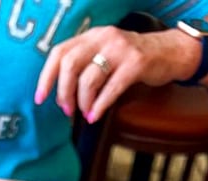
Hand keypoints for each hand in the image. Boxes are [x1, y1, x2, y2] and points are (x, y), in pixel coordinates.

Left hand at [34, 26, 200, 122]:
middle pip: (70, 65)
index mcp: (91, 36)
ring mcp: (120, 49)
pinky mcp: (136, 63)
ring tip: (85, 114)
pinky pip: (111, 88)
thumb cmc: (131, 60)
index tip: (39, 98)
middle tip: (67, 110)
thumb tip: (60, 95)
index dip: (46, 77)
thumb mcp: (104, 55)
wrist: (168, 52)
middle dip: (64, 92)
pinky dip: (99, 106)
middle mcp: (103, 38)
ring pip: (89, 78)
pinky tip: (95, 116)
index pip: (59, 52)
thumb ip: (84, 66)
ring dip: (83, 102)